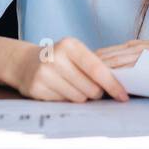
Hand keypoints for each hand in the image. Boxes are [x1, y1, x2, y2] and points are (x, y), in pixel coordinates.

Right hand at [8, 37, 129, 101]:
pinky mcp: (36, 88)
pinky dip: (66, 100)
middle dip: (96, 93)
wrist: (25, 63)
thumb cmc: (60, 60)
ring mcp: (44, 73)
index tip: (123, 96)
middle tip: (91, 88)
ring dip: (81, 97)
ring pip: (78, 98)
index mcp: (70, 45)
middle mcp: (55, 57)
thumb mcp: (75, 54)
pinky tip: (59, 90)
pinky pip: (63, 103)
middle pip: (90, 88)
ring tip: (72, 87)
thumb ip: (95, 66)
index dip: (113, 85)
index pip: (97, 69)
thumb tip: (119, 88)